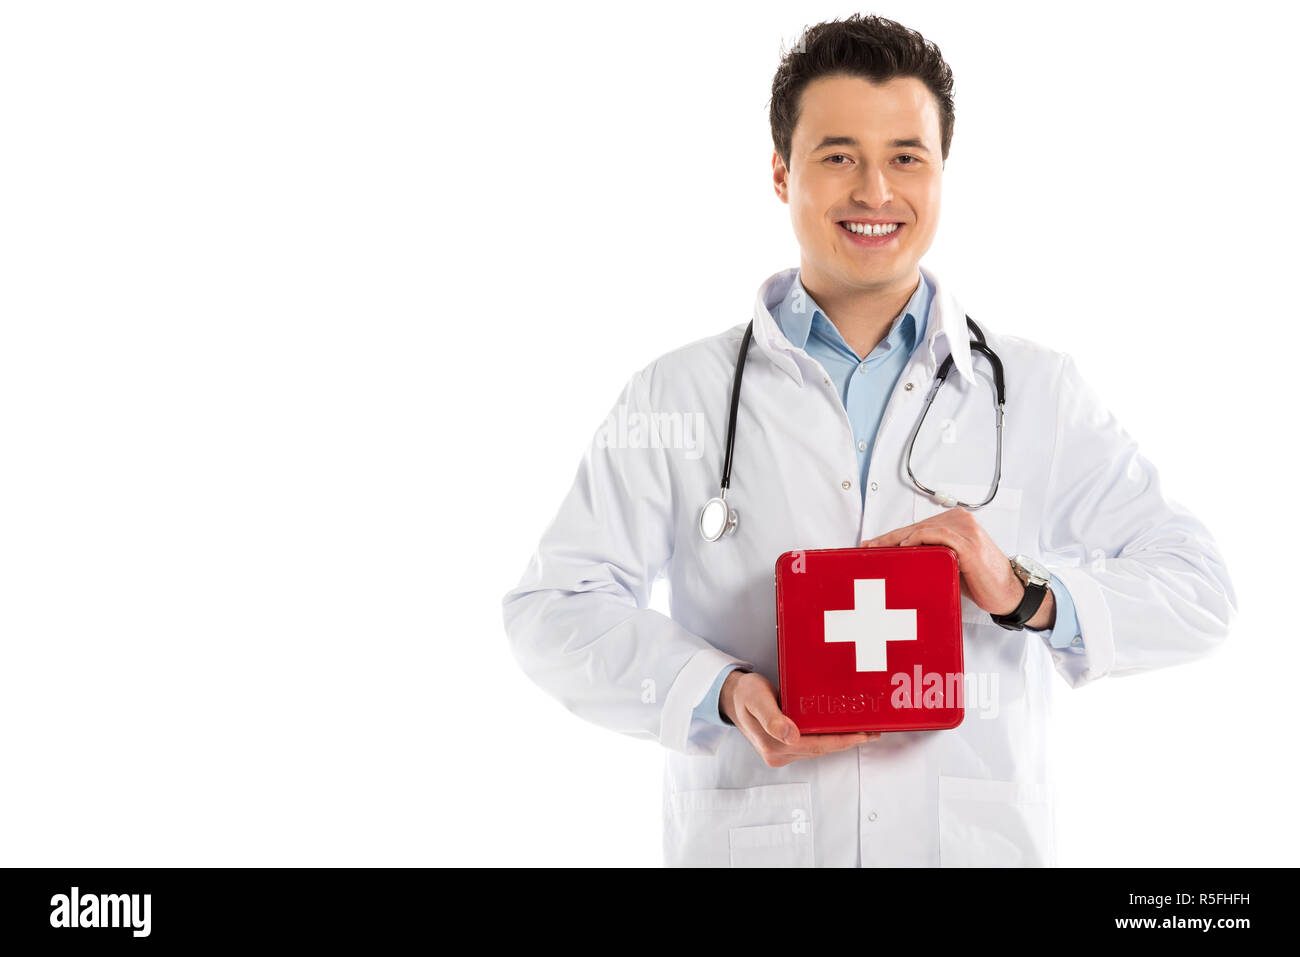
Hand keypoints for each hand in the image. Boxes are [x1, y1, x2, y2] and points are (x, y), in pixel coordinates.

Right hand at [720, 670, 878, 767]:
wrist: (732, 696)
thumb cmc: (745, 693)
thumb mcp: (756, 699)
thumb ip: (771, 717)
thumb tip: (790, 736)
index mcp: (773, 746)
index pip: (816, 746)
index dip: (842, 741)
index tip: (864, 735)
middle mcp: (779, 754)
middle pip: (821, 750)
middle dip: (848, 742)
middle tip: (873, 731)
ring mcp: (782, 752)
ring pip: (819, 748)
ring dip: (841, 741)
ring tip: (863, 731)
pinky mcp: (785, 746)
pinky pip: (812, 744)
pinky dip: (829, 737)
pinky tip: (841, 730)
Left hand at [862, 508, 1025, 616]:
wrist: (1008, 594)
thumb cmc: (980, 581)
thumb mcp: (950, 565)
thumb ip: (931, 555)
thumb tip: (901, 559)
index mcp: (957, 522)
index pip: (918, 527)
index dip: (892, 536)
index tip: (871, 545)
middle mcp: (961, 521)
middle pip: (916, 527)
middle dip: (889, 539)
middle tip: (867, 548)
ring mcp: (966, 530)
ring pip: (923, 529)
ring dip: (897, 539)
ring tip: (878, 550)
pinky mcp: (968, 543)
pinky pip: (938, 535)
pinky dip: (918, 539)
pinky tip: (903, 547)